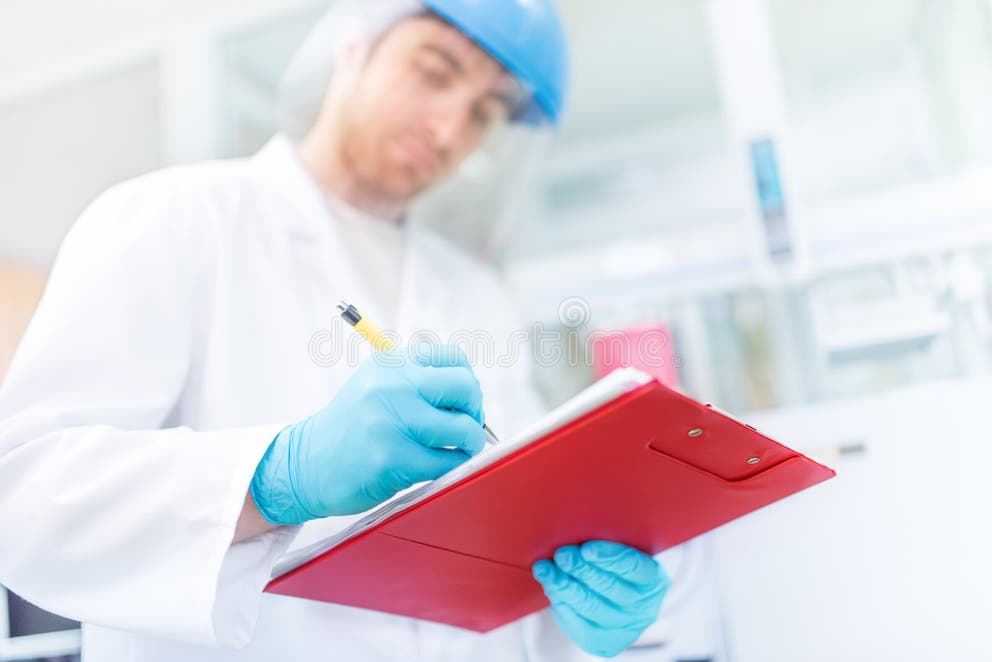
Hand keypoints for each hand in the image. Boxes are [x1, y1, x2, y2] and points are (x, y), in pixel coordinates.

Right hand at [250, 345, 486, 524]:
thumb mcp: (377, 386)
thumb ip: (417, 380)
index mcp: (391, 362)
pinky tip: (437, 466)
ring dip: (469, 443)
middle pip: (465, 388)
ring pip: (463, 428)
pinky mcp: (394, 459)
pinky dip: (452, 466)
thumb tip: (472, 394)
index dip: (467, 384)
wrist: (305, 465)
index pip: (455, 361)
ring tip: (456, 450)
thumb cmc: (352, 428)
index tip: (461, 404)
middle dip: (474, 411)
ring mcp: (392, 422)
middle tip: (466, 428)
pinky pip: (447, 462)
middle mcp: (392, 385)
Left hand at [533, 541, 668, 657]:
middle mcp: (643, 608)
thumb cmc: (617, 566)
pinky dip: (561, 604)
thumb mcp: (625, 549)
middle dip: (581, 569)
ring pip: (590, 606)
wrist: (621, 602)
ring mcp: (624, 629)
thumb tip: (576, 525)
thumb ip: (610, 540)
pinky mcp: (603, 643)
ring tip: (545, 570)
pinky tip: (551, 588)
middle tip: (562, 554)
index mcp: (654, 580)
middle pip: (609, 587)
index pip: (632, 566)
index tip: (586, 548)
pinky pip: (578, 624)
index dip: (609, 557)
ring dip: (564, 586)